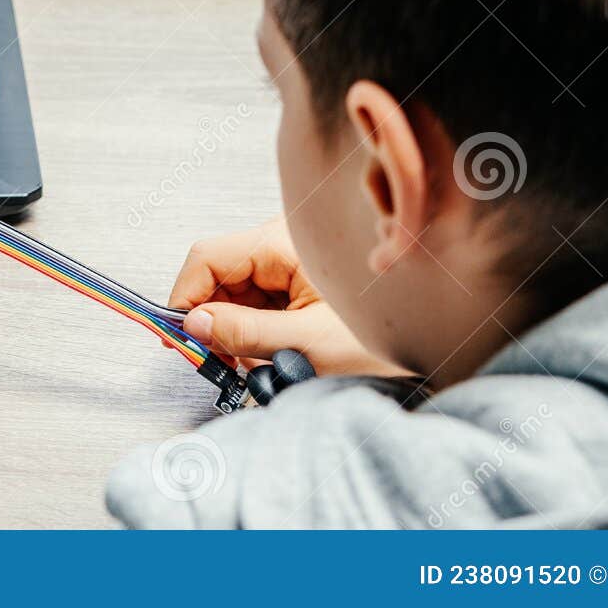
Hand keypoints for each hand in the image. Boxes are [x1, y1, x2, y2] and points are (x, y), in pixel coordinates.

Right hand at [169, 216, 406, 376]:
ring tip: (253, 364)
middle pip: (217, 276)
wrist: (430, 349)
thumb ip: (245, 333)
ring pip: (233, 293)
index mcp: (282, 243)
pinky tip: (268, 355)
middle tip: (214, 364)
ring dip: (232, 332)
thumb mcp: (307, 343)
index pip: (207, 258)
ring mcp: (288, 264)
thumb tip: (194, 325)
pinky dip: (251, 333)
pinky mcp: (295, 285)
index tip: (177, 339)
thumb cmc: (381, 341)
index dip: (184, 298)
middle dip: (210, 321)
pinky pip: (255, 304)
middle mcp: (281, 245)